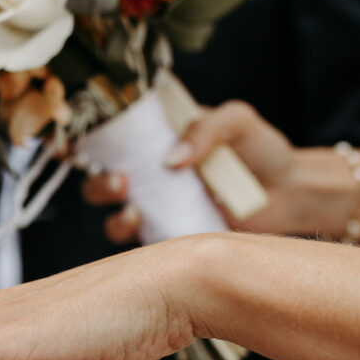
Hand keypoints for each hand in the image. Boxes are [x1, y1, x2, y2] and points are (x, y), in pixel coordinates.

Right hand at [82, 102, 311, 240]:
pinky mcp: (167, 233)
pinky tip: (144, 224)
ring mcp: (155, 203)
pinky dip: (130, 231)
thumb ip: (205, 128)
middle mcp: (147, 169)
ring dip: (108, 207)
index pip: (108, 131)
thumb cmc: (263, 150)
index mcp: (154, 134)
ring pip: (109, 209)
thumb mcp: (237, 122)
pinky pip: (136, 238)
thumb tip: (171, 158)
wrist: (292, 195)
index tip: (67, 140)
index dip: (80, 135)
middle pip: (97, 173)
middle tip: (117, 178)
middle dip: (94, 177)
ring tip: (131, 206)